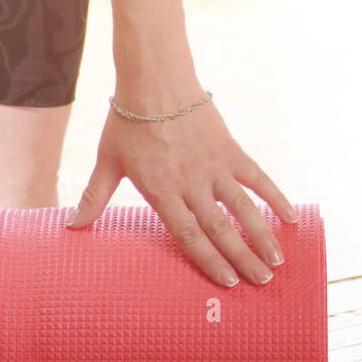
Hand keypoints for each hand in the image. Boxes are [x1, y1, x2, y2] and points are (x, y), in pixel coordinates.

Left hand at [67, 96, 295, 287]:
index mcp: (162, 191)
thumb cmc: (127, 122)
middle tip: (261, 282)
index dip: (209, 260)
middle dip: (242, 258)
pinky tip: (291, 217)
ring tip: (277, 261)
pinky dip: (275, 196)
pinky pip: (257, 177)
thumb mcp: (107, 162)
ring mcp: (213, 166)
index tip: (227, 282)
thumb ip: (94, 197)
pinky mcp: (229, 149)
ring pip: (244, 208)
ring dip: (263, 235)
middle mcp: (191, 183)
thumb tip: (71, 227)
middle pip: (221, 228)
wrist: (155, 79)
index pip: (189, 235)